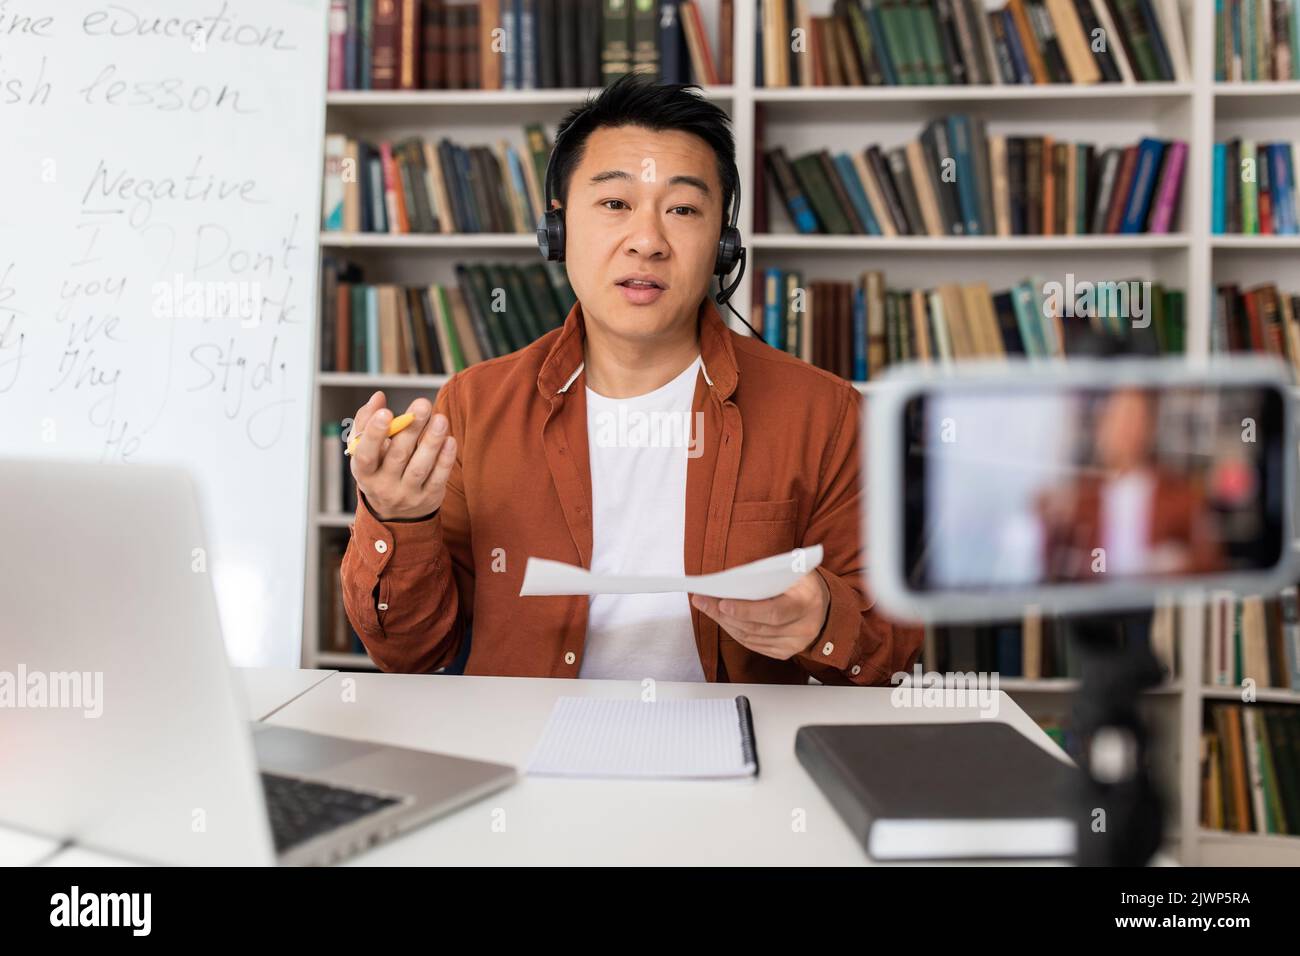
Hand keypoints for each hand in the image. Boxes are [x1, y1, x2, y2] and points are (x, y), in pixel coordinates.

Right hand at [349, 390, 456, 520]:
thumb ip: (366, 421)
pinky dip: (444, 459)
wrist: (395, 512)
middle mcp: (384, 486)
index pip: (366, 454)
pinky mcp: (428, 498)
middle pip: (398, 456)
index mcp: (364, 472)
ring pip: (420, 468)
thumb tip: (378, 397)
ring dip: (431, 442)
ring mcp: (407, 494)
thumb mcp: (365, 450)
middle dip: (410, 429)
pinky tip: (449, 440)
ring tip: (440, 419)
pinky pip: (438, 478)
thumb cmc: (378, 468)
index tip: (386, 412)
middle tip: (422, 404)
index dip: (374, 434)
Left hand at [690, 571, 830, 660]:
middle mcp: (803, 628)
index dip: (746, 610)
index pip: (774, 612)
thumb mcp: (794, 569)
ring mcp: (794, 644)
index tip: (722, 603)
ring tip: (706, 607)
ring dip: (725, 623)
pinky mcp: (784, 652)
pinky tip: (722, 619)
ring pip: (751, 637)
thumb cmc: (803, 583)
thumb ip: (769, 574)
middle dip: (725, 614)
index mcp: (807, 603)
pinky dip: (735, 632)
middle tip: (702, 600)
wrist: (824, 606)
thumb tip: (734, 578)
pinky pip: (753, 645)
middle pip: (757, 626)